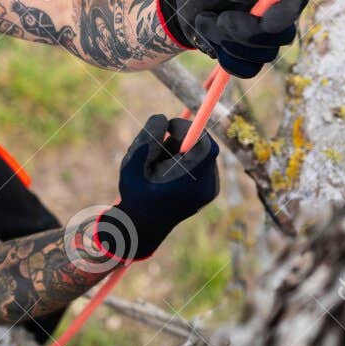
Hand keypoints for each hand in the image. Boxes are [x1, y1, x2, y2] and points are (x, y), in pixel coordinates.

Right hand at [95, 114, 219, 260]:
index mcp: (189, 183)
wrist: (143, 227)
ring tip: (160, 166)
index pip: (205, 146)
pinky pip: (203, 164)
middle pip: (205, 148)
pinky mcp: (210, 191)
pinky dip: (187, 161)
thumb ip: (146, 139)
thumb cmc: (135, 195)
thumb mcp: (133, 165)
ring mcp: (211, 190)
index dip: (190, 130)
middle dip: (183, 140)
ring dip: (183, 151)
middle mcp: (206, 188)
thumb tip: (163, 118)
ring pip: (203, 155)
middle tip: (162, 145)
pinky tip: (170, 176)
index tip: (169, 127)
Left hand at [158, 0, 308, 78]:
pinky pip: (247, 70)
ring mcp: (266, 41)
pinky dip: (224, 57)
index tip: (266, 21)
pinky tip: (211, 39)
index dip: (287, 13)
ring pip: (261, 56)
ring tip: (205, 20)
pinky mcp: (252, 60)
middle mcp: (276, 15)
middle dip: (249, 32)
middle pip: (284, 36)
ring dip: (227, 41)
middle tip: (222, 19)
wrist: (187, 9)